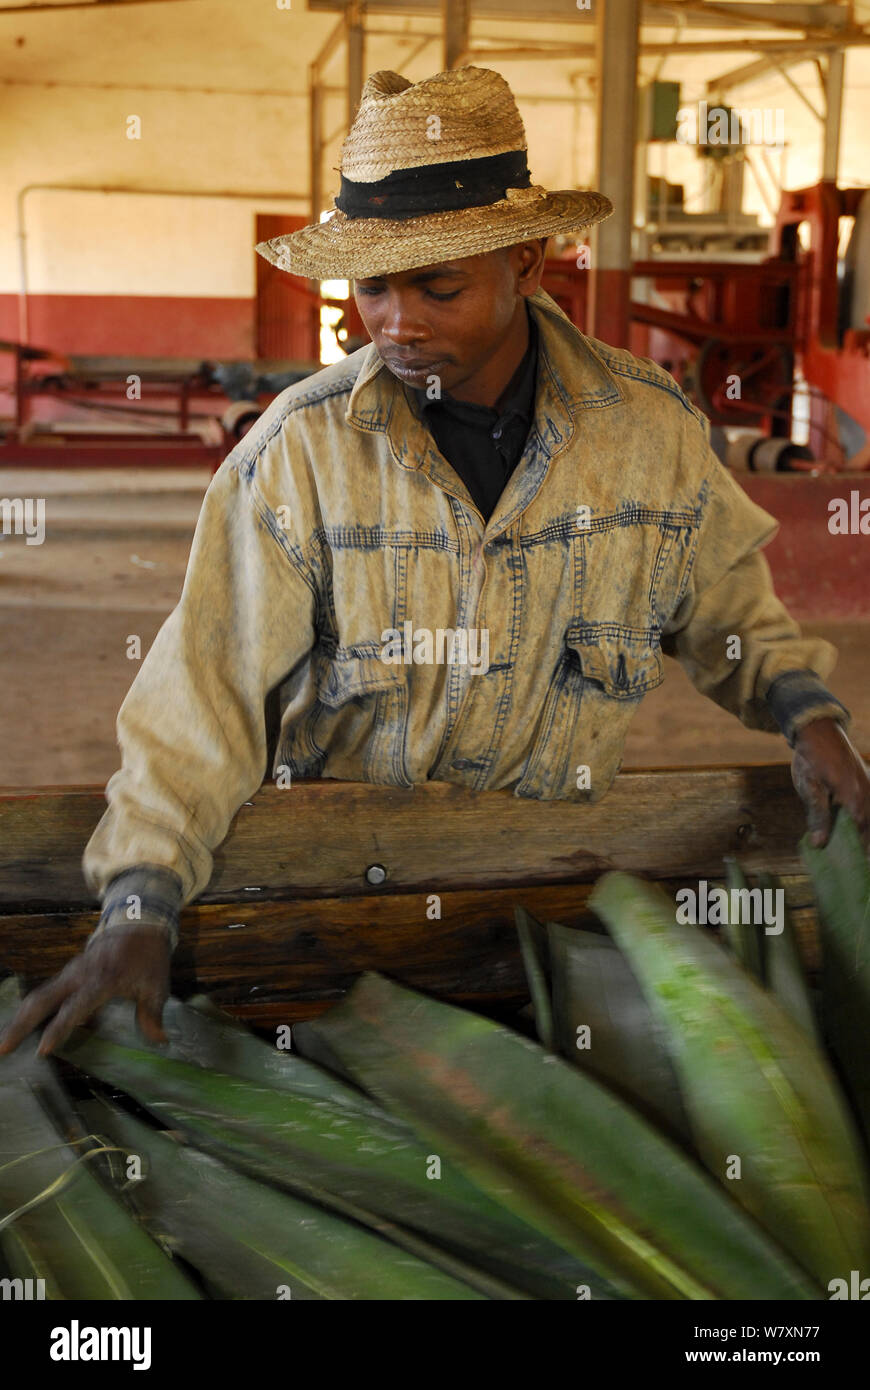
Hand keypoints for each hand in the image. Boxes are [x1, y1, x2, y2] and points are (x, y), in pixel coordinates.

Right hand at [0, 924, 171, 1057]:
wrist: (139, 922)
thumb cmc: (148, 956)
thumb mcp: (156, 985)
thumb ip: (151, 1014)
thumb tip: (159, 1041)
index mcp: (101, 979)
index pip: (75, 1008)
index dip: (59, 1029)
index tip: (42, 1050)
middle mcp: (79, 975)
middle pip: (42, 1000)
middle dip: (20, 1025)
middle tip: (3, 1049)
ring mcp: (70, 973)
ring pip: (38, 997)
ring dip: (20, 1020)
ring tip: (4, 1045)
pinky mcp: (68, 974)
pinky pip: (46, 994)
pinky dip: (32, 1012)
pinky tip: (23, 1031)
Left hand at [791, 718, 869, 851]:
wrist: (820, 731)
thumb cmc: (812, 759)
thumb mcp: (810, 788)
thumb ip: (817, 816)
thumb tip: (820, 844)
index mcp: (854, 798)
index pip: (862, 833)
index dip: (859, 851)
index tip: (855, 868)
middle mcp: (868, 793)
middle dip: (865, 845)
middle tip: (857, 864)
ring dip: (865, 832)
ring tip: (858, 851)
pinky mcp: (867, 782)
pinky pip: (869, 805)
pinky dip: (865, 819)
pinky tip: (857, 828)